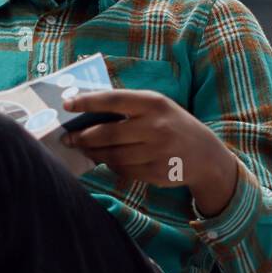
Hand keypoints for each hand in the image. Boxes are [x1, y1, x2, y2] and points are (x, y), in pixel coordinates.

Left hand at [61, 89, 238, 215]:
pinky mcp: (156, 173)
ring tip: (84, 149)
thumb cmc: (172, 124)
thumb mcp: (158, 107)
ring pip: (112, 155)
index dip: (87, 101)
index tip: (66, 104)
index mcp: (154, 103)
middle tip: (68, 138)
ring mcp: (157, 152)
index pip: (113, 100)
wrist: (205, 155)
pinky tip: (107, 160)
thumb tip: (87, 112)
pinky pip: (123, 170)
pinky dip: (111, 165)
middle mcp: (156, 126)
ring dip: (94, 153)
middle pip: (107, 133)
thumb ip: (129, 107)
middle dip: (83, 137)